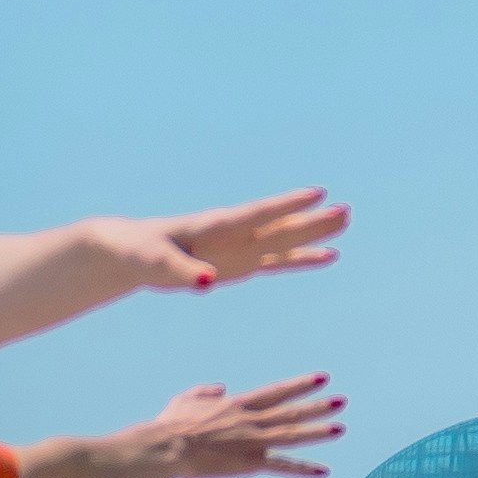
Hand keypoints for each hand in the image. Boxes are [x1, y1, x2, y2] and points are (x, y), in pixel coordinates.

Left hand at [91, 190, 343, 290]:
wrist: (132, 251)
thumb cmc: (139, 254)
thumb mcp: (154, 266)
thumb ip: (182, 274)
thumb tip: (210, 283)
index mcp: (213, 227)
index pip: (254, 215)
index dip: (283, 206)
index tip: (315, 194)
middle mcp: (233, 233)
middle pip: (277, 226)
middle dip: (309, 220)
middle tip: (345, 211)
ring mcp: (239, 247)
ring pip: (283, 239)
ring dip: (313, 233)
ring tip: (346, 220)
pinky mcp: (240, 264)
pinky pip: (277, 261)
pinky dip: (301, 259)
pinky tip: (328, 256)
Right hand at [144, 373, 343, 477]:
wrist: (168, 446)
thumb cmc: (171, 425)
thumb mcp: (185, 398)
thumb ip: (205, 391)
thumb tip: (221, 387)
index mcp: (238, 404)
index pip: (277, 391)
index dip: (300, 385)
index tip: (321, 379)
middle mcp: (252, 420)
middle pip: (292, 412)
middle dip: (318, 406)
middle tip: (341, 401)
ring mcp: (254, 441)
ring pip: (293, 435)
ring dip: (318, 432)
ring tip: (340, 428)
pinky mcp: (250, 464)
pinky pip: (282, 466)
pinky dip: (303, 469)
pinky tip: (323, 471)